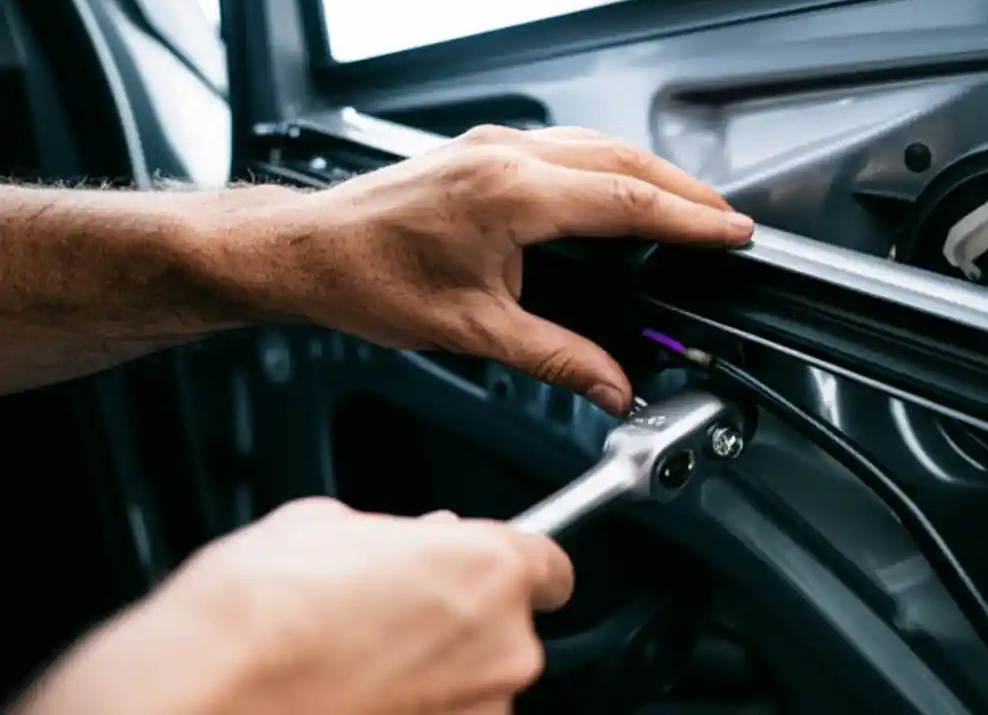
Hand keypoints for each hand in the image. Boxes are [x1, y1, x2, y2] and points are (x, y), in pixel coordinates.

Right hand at [15, 499, 571, 714]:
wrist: (203, 699)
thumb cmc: (260, 611)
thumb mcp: (327, 526)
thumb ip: (398, 536)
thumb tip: (414, 541)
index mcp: (489, 569)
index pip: (549, 566)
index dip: (512, 569)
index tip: (488, 574)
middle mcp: (502, 648)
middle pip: (507, 631)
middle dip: (459, 623)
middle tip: (390, 618)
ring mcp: (477, 714)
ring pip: (475, 687)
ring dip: (436, 677)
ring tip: (358, 668)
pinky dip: (415, 712)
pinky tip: (355, 699)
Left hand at [210, 125, 753, 413]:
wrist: (308, 252)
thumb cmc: (369, 279)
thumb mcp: (474, 331)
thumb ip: (557, 359)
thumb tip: (612, 385)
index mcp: (511, 194)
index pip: (627, 200)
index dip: (689, 217)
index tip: (730, 231)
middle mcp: (506, 157)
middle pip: (624, 160)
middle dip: (684, 189)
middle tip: (724, 221)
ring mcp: (493, 146)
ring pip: (598, 146)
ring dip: (649, 174)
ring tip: (686, 208)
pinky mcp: (483, 151)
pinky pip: (567, 147)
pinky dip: (610, 168)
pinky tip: (620, 193)